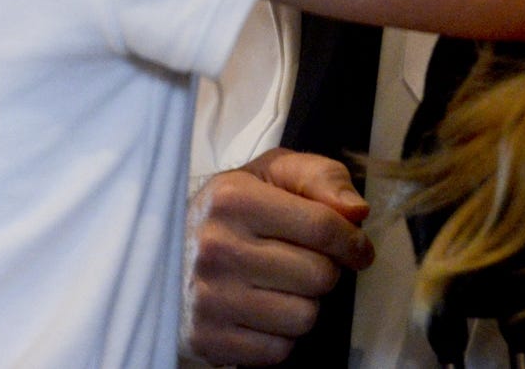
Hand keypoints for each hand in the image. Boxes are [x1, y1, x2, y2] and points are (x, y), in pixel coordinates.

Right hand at [184, 150, 374, 365]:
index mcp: (233, 199)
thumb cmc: (234, 209)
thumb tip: (356, 212)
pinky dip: (280, 336)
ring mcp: (207, 298)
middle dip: (324, 270)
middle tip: (303, 262)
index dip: (352, 241)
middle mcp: (216, 248)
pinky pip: (278, 351)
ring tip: (280, 286)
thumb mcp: (274, 172)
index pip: (322, 227)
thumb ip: (320, 178)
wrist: (167, 252)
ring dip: (304, 304)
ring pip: (303, 317)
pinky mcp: (205, 339)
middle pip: (318, 276)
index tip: (357, 248)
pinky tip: (262, 310)